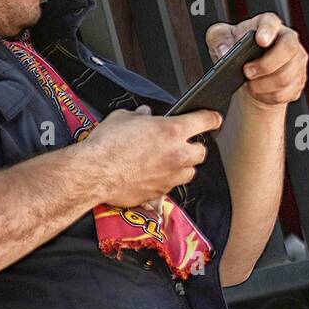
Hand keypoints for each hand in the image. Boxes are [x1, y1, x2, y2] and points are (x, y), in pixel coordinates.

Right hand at [80, 105, 222, 206]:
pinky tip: (152, 175)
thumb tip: (144, 115)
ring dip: (183, 166)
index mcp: (172, 130)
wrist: (95, 173)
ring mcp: (171, 176)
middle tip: (181, 144)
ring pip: (190, 172)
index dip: (212, 118)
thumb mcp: (123, 117)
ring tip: (167, 161)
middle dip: (194, 147)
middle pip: (202, 151)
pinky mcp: (160, 193)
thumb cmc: (107, 145)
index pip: (206, 121)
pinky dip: (166, 180)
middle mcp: (177, 154)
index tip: (214, 119)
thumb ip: (139, 116)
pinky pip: (172, 186)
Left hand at [205, 12, 307, 109]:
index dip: (268, 31)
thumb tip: (225, 50)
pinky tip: (260, 92)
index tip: (260, 41)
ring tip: (251, 84)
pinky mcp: (298, 80)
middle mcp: (287, 39)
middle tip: (247, 72)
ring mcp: (296, 61)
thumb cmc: (238, 53)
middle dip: (265, 65)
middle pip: (288, 50)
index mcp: (267, 24)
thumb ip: (218, 39)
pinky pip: (286, 92)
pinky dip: (269, 96)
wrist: (248, 76)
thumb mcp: (220, 40)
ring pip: (286, 76)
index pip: (272, 22)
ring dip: (264, 85)